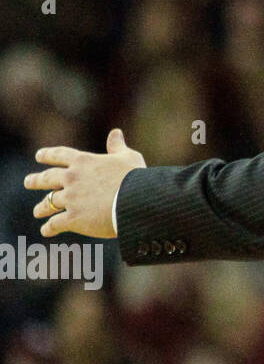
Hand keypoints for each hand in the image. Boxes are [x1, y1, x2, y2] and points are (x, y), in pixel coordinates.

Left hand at [25, 129, 145, 238]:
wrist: (135, 201)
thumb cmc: (135, 177)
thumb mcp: (128, 157)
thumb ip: (118, 146)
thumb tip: (115, 132)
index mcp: (83, 161)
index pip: (60, 155)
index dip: (48, 155)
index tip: (39, 156)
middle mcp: (71, 179)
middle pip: (47, 178)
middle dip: (36, 180)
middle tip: (28, 181)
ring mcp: (70, 199)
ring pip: (48, 203)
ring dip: (41, 208)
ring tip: (37, 211)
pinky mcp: (73, 218)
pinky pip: (55, 224)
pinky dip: (49, 228)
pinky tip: (46, 231)